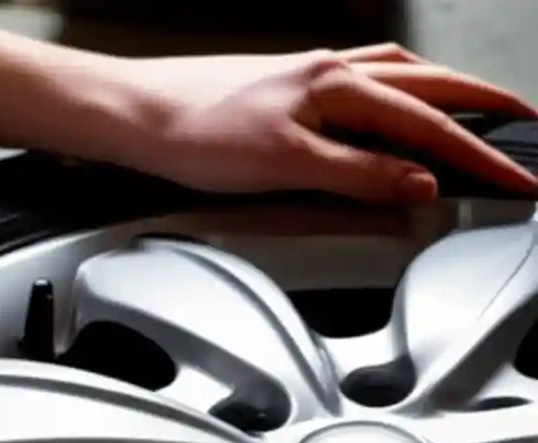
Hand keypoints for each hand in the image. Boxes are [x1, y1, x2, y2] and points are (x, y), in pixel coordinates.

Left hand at [62, 43, 537, 201]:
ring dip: (444, 90)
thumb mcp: (286, 166)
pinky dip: (395, 87)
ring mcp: (306, 74)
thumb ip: (358, 175)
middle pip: (429, 84)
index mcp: (338, 86)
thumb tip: (418, 184)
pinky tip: (386, 103)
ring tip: (474, 106)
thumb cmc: (192, 134)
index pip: (430, 125)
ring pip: (398, 73)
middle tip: (525, 125)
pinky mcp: (283, 84)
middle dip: (484, 106)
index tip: (519, 177)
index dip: (480, 156)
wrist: (133, 114)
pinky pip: (362, 78)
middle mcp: (329, 70)